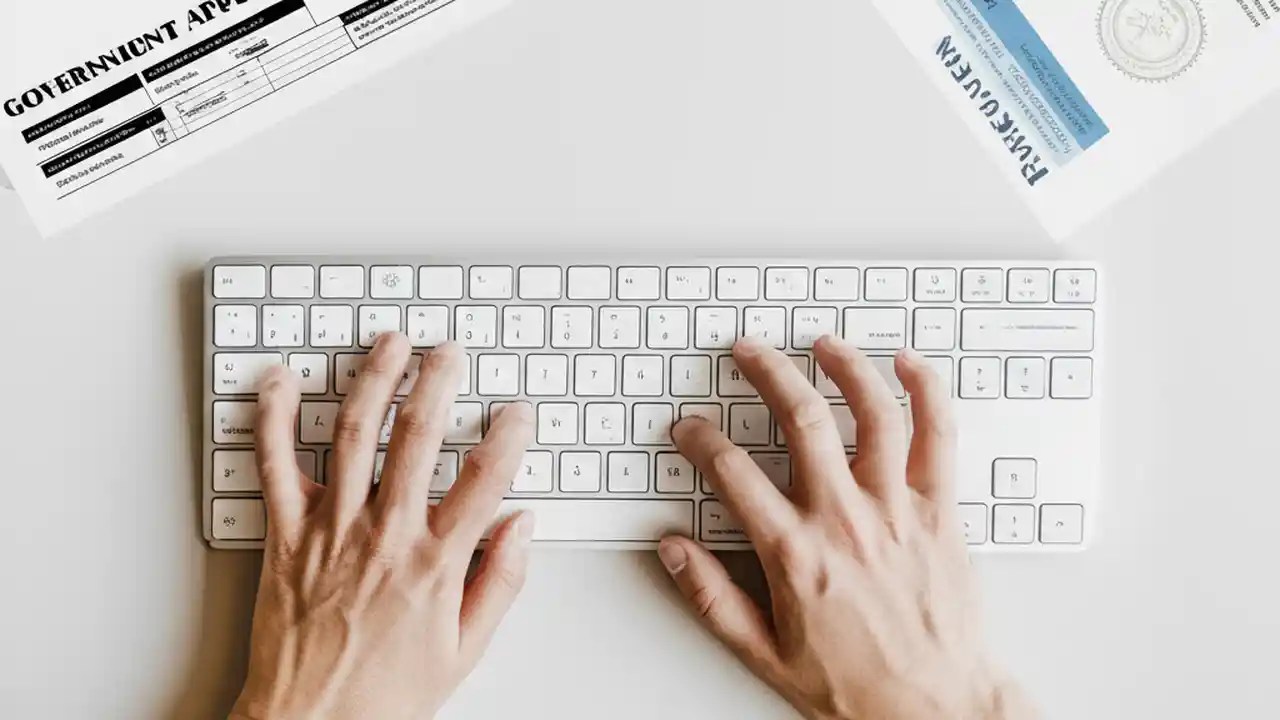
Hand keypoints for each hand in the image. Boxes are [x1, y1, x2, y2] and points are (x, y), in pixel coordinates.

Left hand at [231, 335, 534, 719]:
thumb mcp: (465, 649)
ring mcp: (330, 530)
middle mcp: (384, 536)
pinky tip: (282, 381)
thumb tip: (523, 528)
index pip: (484, 480)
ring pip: (353, 436)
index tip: (516, 412)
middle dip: (438, 382)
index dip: (508, 436)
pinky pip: (274, 465)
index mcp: (435, 563)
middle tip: (449, 352)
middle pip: (417, 438)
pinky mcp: (285, 535)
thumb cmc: (384, 695)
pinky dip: (273, 418)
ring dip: (374, 380)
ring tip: (390, 344)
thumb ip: (501, 582)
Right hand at [658, 336, 1033, 719]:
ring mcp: (897, 509)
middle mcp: (845, 520)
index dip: (702, 439)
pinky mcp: (940, 511)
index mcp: (796, 554)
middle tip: (747, 351)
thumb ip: (712, 597)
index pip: (733, 473)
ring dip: (844, 367)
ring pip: (872, 413)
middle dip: (766, 372)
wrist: (935, 708)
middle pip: (800, 419)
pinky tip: (907, 365)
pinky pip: (938, 437)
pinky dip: (926, 392)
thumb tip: (673, 551)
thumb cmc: (856, 687)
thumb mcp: (764, 652)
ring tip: (822, 343)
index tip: (691, 428)